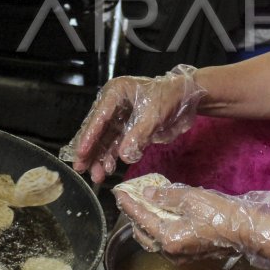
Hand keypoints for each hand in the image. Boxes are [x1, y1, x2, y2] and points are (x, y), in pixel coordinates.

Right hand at [59, 65, 206, 183]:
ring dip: (100, 158)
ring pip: (105, 140)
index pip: (99, 117)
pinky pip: (116, 145)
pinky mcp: (127, 129)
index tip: (81, 153)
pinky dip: (112, 157)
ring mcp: (120, 118)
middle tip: (81, 168)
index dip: (89, 137)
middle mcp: (113, 105)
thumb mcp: (154, 115)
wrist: (188, 98)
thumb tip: (123, 156)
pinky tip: (108, 169)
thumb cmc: (170, 98)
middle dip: (90, 151)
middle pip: (97, 130)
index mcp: (116, 93)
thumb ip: (138, 135)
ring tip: (97, 176)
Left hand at [114, 184, 269, 265]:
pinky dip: (159, 229)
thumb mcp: (191, 198)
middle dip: (134, 215)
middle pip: (143, 233)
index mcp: (167, 237)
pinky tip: (162, 217)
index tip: (119, 192)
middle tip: (130, 198)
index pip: (141, 218)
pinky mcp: (188, 254)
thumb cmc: (220, 214)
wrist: (245, 232)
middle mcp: (169, 251)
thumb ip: (166, 196)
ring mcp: (179, 255)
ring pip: (153, 239)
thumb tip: (147, 194)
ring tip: (143, 206)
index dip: (128, 203)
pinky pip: (165, 242)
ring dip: (146, 223)